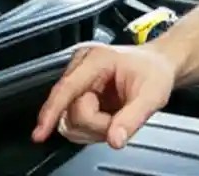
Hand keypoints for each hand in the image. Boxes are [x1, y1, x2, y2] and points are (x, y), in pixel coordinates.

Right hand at [32, 42, 176, 148]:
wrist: (158, 66)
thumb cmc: (155, 72)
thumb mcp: (153, 95)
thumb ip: (133, 118)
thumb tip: (115, 139)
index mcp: (97, 59)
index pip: (66, 88)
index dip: (51, 112)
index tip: (40, 133)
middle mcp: (80, 67)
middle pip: (70, 112)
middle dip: (97, 125)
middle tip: (122, 117)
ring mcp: (76, 81)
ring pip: (69, 121)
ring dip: (93, 128)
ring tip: (116, 115)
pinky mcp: (75, 93)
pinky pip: (73, 121)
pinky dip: (91, 127)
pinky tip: (107, 117)